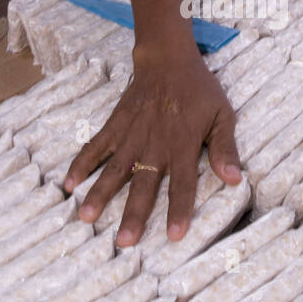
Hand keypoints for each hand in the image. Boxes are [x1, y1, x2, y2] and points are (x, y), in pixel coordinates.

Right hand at [65, 49, 241, 246]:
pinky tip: (68, 184)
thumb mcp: (223, 115)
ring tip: (85, 218)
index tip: (174, 237)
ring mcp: (131, 136)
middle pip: (143, 186)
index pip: (182, 185)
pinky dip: (81, 164)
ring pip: (114, 170)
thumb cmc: (199, 90)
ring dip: (99, 194)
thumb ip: (225, 148)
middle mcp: (155, 145)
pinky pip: (96, 147)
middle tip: (123, 242)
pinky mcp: (115, 125)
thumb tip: (235, 179)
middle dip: (133, 215)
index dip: (179, 211)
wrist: (167, 59)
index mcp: (183, 145)